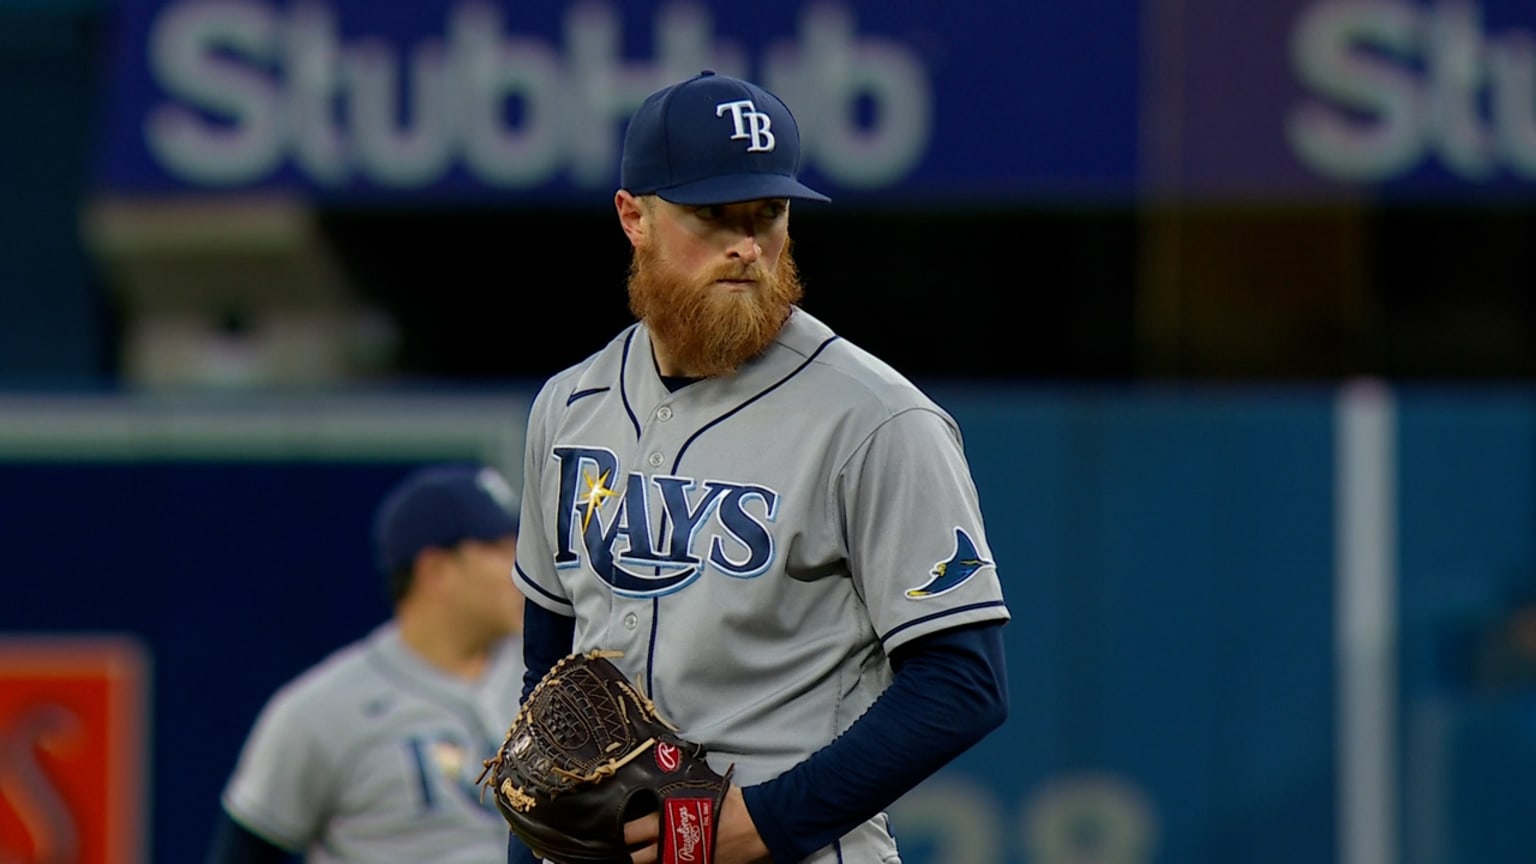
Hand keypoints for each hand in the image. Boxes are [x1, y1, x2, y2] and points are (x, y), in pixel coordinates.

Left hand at [624, 785, 769, 863]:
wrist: (755, 824)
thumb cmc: (727, 800)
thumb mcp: (698, 785)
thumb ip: (676, 784)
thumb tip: (665, 762)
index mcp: (664, 821)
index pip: (629, 832)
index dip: (621, 832)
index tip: (619, 829)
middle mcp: (668, 846)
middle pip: (636, 858)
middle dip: (629, 852)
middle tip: (629, 846)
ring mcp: (683, 862)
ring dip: (649, 860)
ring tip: (648, 854)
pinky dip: (672, 863)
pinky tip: (672, 858)